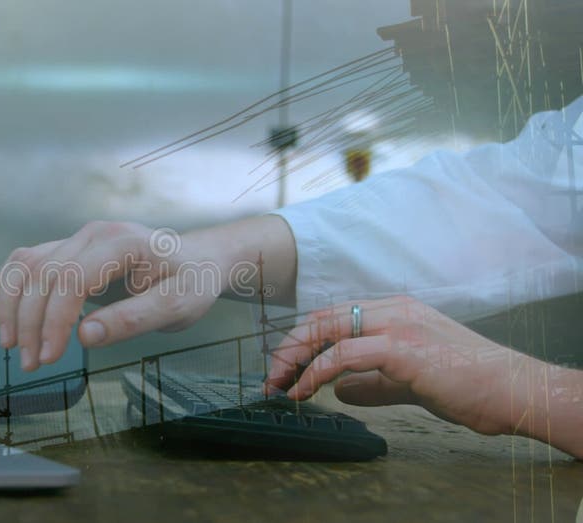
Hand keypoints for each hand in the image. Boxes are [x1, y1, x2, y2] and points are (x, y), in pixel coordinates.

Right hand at [0, 216, 296, 371]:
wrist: (196, 261)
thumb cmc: (190, 283)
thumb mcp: (177, 307)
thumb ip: (133, 320)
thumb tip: (85, 336)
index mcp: (123, 242)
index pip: (72, 277)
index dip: (55, 319)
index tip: (51, 357)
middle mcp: (94, 233)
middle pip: (42, 273)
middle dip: (30, 322)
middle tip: (33, 364)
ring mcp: (77, 238)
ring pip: (25, 266)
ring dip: (12, 307)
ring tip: (14, 347)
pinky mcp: (67, 249)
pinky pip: (26, 263)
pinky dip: (11, 291)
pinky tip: (13, 321)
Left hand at [267, 295, 582, 457]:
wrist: (513, 390)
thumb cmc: (470, 386)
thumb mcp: (409, 382)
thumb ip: (373, 384)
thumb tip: (340, 391)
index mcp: (395, 311)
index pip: (334, 315)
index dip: (303, 338)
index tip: (285, 365)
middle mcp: (393, 310)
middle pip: (322, 317)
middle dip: (289, 346)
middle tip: (271, 375)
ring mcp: (397, 325)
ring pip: (326, 330)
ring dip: (295, 359)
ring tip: (280, 385)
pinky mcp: (401, 347)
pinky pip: (343, 354)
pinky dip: (317, 372)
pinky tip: (306, 390)